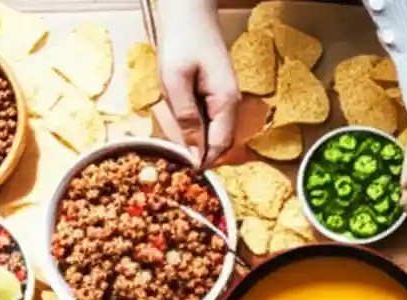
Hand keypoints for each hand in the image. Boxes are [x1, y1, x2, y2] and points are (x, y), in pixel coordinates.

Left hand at [156, 0, 240, 166]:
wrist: (189, 12)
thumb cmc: (182, 40)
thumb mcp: (175, 80)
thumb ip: (185, 116)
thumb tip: (193, 150)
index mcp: (225, 101)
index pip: (220, 145)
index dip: (205, 163)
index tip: (187, 175)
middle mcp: (231, 103)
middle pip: (222, 143)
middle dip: (205, 158)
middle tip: (181, 169)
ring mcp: (226, 97)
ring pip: (216, 133)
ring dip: (200, 145)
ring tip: (179, 153)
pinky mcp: (217, 92)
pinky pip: (211, 120)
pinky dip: (198, 130)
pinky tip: (183, 130)